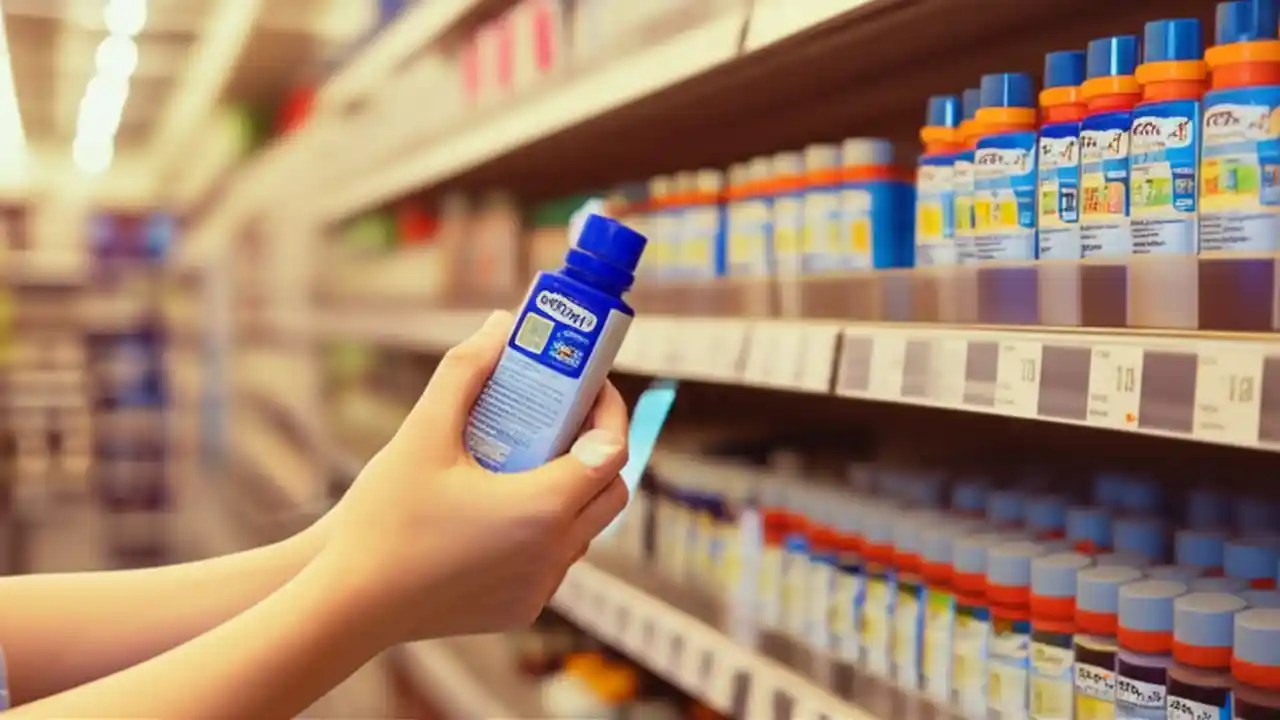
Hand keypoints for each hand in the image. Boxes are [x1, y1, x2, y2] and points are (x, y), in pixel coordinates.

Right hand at [310, 310, 629, 646]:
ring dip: (572, 492)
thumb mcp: (422, 433)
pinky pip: (553, 563)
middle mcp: (554, 554)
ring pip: (584, 530)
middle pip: (610, 493)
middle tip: (565, 419)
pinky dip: (545, 532)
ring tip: (529, 459)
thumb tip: (500, 327)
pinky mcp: (519, 611)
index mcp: (542, 508)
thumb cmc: (383, 518)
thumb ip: (466, 371)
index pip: (612, 451)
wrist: (348, 605)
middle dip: (598, 451)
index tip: (588, 386)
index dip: (608, 411)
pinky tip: (503, 508)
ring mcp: (539, 588)